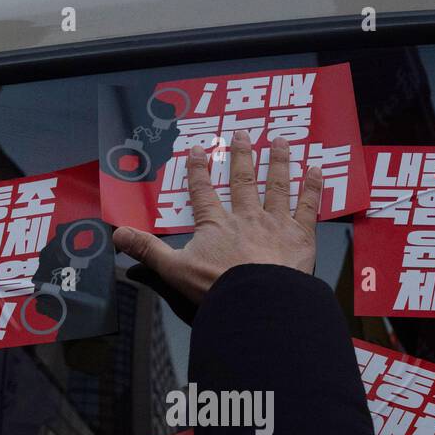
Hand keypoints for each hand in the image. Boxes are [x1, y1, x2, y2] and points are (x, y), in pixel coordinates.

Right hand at [112, 130, 322, 306]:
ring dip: (279, 162)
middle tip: (242, 133)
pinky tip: (316, 170)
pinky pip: (308, 207)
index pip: (203, 192)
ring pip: (277, 186)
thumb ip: (147, 250)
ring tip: (281, 142)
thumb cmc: (217, 287)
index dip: (198, 170)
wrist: (257, 300)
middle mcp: (246, 216)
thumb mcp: (174, 269)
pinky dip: (313, 188)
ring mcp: (275, 223)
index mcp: (216, 224)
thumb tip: (118, 235)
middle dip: (242, 156)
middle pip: (243, 181)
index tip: (198, 151)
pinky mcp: (300, 236)